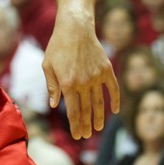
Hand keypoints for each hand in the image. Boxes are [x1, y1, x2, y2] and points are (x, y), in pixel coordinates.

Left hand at [43, 17, 119, 138]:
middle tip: (86, 135)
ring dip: (99, 117)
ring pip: (99, 102)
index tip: (77, 136)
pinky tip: (115, 111)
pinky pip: (113, 89)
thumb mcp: (47, 66)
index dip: (75, 125)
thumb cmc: (57, 47)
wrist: (75, 29)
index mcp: (67, 83)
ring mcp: (96, 77)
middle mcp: (83, 83)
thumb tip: (55, 105)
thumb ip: (52, 86)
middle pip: (86, 110)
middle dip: (86, 125)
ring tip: (98, 128)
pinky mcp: (106, 70)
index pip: (73, 111)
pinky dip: (115, 101)